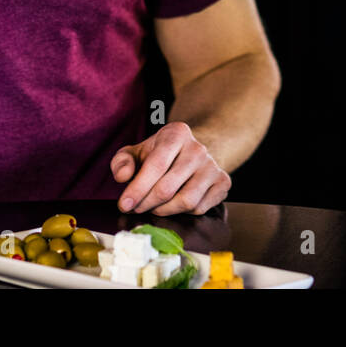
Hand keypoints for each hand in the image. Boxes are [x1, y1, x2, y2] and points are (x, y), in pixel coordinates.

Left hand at [111, 121, 230, 215]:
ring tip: (153, 207)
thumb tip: (123, 177)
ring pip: (186, 201)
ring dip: (164, 210)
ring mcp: (213, 166)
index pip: (156, 165)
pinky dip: (183, 213)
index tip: (124, 204)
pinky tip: (173, 205)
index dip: (138, 188)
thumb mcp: (137, 152)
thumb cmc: (158, 155)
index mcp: (176, 133)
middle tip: (135, 208)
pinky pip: (200, 208)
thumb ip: (122, 161)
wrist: (190, 154)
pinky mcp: (223, 182)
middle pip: (168, 187)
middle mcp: (198, 148)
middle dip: (147, 203)